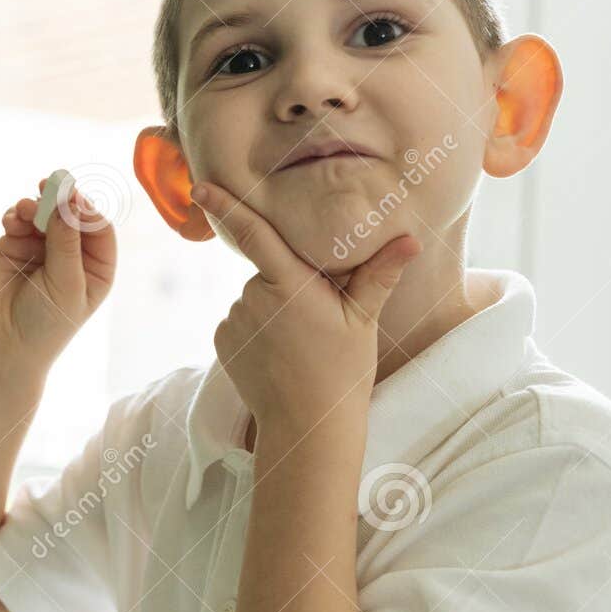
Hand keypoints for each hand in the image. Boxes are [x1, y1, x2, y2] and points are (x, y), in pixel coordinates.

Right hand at [0, 174, 117, 369]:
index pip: (99, 228)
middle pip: (70, 215)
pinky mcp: (13, 248)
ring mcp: (41, 250)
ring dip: (34, 207)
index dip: (86, 209)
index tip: (71, 197)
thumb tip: (69, 199)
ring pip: (43, 214)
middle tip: (47, 185)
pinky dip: (15, 216)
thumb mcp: (65, 284)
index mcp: (96, 268)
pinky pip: (18, 222)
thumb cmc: (45, 325)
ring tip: (23, 211)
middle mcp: (71, 255)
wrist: (3, 348)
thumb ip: (66, 241)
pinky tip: (11, 221)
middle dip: (59, 201)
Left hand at [189, 180, 419, 433]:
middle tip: (318, 318)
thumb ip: (379, 275)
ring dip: (274, 307)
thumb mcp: (363, 320)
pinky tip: (279, 352)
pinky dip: (257, 328)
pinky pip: (241, 319)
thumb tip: (410, 239)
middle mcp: (253, 297)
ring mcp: (234, 319)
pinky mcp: (222, 340)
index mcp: (289, 284)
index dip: (226, 206)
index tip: (200, 185)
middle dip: (291, 282)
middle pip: (270, 270)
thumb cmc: (342, 371)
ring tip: (300, 342)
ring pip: (256, 296)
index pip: (254, 234)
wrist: (306, 426)